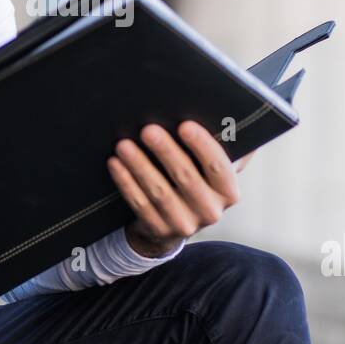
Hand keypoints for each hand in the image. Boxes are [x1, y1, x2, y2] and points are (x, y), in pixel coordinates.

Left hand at [108, 121, 245, 258]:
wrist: (177, 221)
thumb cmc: (196, 181)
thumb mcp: (212, 169)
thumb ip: (220, 145)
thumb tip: (220, 113)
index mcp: (228, 191)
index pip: (218, 166)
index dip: (202, 145)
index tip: (184, 125)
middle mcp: (211, 211)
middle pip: (186, 177)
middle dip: (165, 151)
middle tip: (148, 129)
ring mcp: (184, 224)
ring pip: (159, 191)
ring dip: (140, 165)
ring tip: (124, 145)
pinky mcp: (159, 230)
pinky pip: (139, 204)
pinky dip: (126, 182)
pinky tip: (116, 164)